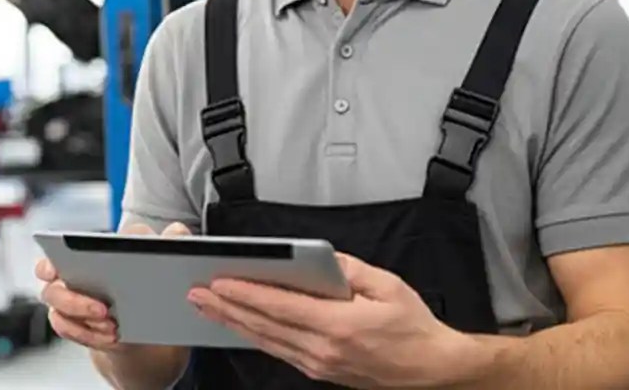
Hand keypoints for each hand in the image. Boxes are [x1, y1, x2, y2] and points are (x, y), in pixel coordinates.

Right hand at [36, 221, 192, 351]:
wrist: (147, 329)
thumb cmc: (151, 288)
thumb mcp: (167, 264)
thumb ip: (172, 243)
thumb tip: (176, 232)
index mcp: (94, 247)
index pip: (67, 245)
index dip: (63, 251)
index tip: (76, 263)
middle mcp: (72, 267)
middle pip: (52, 273)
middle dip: (76, 297)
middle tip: (103, 310)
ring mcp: (66, 294)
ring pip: (56, 303)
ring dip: (82, 318)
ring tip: (111, 329)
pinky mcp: (69, 319)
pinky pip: (64, 326)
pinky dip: (86, 334)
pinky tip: (110, 338)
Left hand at [188, 252, 473, 387]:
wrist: (433, 370)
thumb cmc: (413, 326)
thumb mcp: (387, 287)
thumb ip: (348, 270)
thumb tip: (317, 257)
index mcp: (339, 326)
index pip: (280, 307)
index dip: (246, 294)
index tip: (218, 282)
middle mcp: (323, 349)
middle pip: (264, 327)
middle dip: (226, 308)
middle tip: (195, 293)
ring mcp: (320, 365)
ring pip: (266, 342)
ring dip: (234, 323)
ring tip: (207, 307)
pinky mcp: (321, 371)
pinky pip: (279, 352)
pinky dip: (255, 336)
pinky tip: (239, 325)